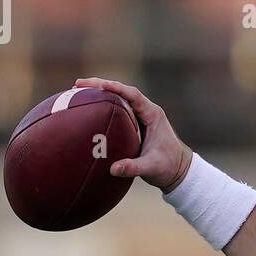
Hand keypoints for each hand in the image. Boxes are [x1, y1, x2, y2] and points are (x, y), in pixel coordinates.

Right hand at [74, 77, 190, 190]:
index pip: (133, 95)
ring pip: (119, 98)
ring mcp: (141, 116)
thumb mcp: (152, 168)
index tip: (98, 85)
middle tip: (78, 84)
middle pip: (122, 91)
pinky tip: (87, 107)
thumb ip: (134, 168)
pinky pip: (118, 108)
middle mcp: (147, 111)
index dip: (115, 87)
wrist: (178, 170)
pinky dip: (103, 105)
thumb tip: (113, 168)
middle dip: (100, 85)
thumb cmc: (168, 167)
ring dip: (100, 92)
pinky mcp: (136, 123)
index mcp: (153, 114)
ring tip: (77, 90)